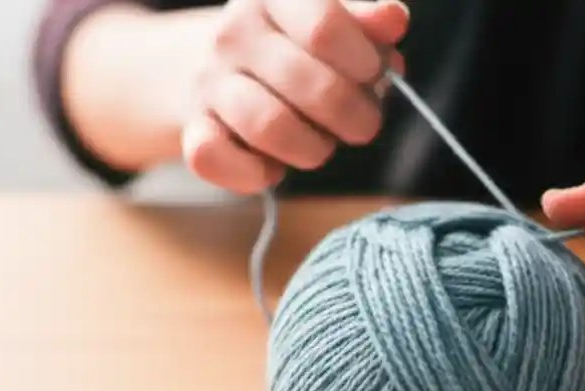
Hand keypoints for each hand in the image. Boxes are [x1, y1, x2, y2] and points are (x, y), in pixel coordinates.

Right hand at [181, 0, 407, 194]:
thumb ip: (365, 23)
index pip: (325, 27)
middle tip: (362, 125)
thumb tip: (393, 21)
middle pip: (309, 85)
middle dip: (353, 117)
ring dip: (312, 149)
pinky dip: (255, 174)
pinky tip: (273, 167)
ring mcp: (208, 82)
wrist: (210, 65)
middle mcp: (234, 33)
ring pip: (268, 126)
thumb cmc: (290, 48)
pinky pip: (215, 159)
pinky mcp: (192, 127)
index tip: (374, 77)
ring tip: (321, 147)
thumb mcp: (330, 22)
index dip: (364, 63)